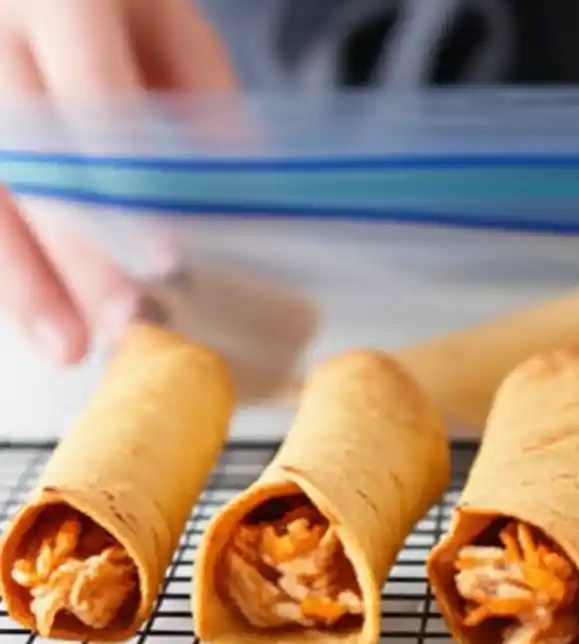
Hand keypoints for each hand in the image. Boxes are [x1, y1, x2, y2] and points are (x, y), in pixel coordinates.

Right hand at [0, 0, 234, 364]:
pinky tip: (37, 315)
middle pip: (29, 160)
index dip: (126, 184)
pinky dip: (7, 265)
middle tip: (124, 322)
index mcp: (63, 0)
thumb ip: (199, 93)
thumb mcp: (168, 23)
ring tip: (68, 345)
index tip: (165, 258)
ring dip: (22, 279)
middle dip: (76, 253)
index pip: (94, 96)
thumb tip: (229, 185)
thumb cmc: (111, 3)